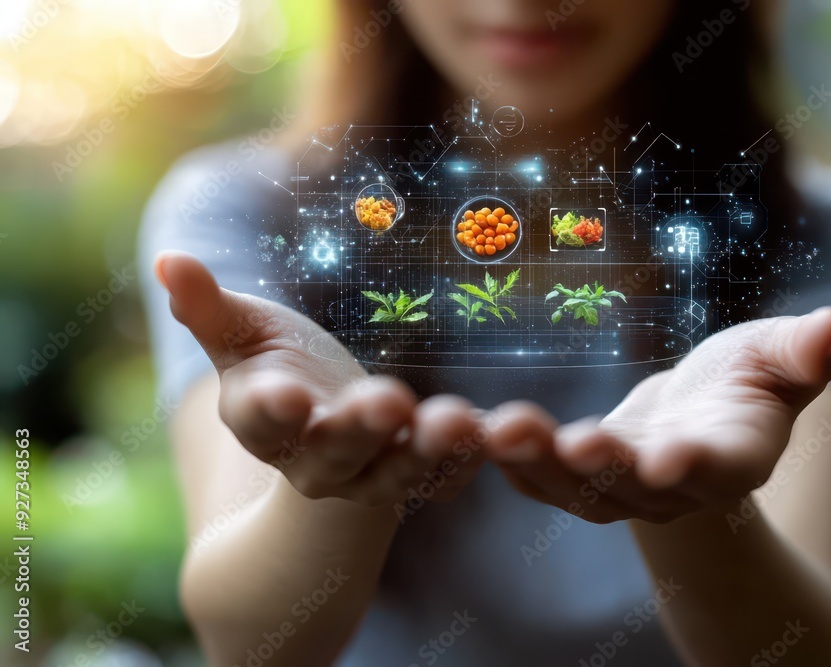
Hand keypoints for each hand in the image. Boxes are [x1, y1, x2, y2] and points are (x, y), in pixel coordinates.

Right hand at [155, 252, 484, 505]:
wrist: (327, 420)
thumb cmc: (281, 366)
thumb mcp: (245, 336)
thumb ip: (208, 308)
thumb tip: (167, 259)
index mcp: (263, 422)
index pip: (260, 421)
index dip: (272, 410)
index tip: (287, 396)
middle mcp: (314, 460)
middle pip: (334, 452)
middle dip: (360, 429)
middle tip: (389, 402)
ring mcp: (368, 474)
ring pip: (396, 472)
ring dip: (428, 450)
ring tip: (459, 422)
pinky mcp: (416, 475)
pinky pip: (442, 476)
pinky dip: (466, 461)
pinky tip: (491, 433)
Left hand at [483, 309, 830, 522]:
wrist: (696, 421)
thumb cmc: (741, 382)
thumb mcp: (775, 360)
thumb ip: (801, 353)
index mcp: (731, 459)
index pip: (717, 468)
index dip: (695, 465)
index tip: (669, 459)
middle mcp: (671, 488)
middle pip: (634, 485)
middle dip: (598, 467)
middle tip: (566, 442)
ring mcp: (618, 490)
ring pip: (573, 487)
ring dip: (534, 462)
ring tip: (498, 428)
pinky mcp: (573, 478)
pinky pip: (535, 476)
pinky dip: (502, 457)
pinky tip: (467, 432)